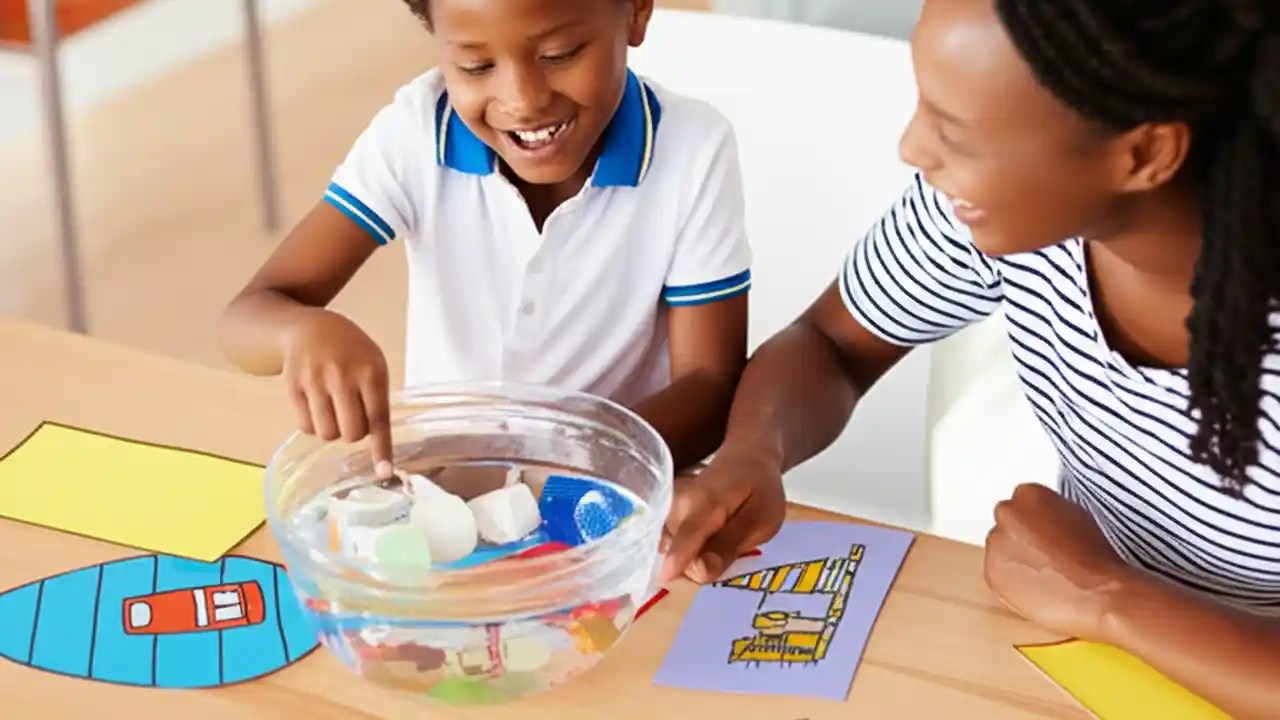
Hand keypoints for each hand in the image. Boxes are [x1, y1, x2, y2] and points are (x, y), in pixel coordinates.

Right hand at [282, 310, 393, 477]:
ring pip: (327, 434)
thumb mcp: (374, 363)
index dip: (382, 449)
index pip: (378, 418)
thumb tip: (377, 441)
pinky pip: (306, 427)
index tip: (384, 473)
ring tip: (335, 412)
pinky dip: (315, 426)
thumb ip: (377, 397)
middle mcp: (342, 377)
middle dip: (354, 434)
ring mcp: (315, 382)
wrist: (309, 327)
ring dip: (334, 431)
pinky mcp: (293, 388)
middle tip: (353, 418)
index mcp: (370, 371)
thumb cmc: (350, 351)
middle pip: (351, 433)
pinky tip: (318, 407)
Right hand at [660, 449, 785, 583]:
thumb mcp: (761, 520)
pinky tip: (708, 547)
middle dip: (697, 568)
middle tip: (726, 559)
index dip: (678, 563)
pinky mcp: (667, 516)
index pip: (684, 539)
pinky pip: (671, 546)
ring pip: (671, 552)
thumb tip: (699, 572)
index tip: (669, 580)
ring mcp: (669, 510)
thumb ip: (730, 545)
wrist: (746, 457)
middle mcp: (677, 506)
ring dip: (693, 562)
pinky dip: (688, 554)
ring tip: (720, 549)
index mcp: (704, 504)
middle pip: (675, 553)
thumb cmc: (760, 489)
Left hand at [984, 483, 1136, 640]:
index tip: (1046, 536)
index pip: (1023, 503)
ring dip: (1014, 559)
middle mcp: (1006, 513)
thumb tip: (1041, 519)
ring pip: (1001, 549)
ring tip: (1043, 575)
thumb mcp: (1077, 514)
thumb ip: (1049, 510)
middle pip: (1008, 524)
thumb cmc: (1095, 557)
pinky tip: (1035, 587)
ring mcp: (996, 543)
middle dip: (1021, 538)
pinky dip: (1011, 581)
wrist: (1097, 593)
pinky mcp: (991, 572)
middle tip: (1044, 557)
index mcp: (1028, 494)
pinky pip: (997, 574)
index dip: (1036, 523)